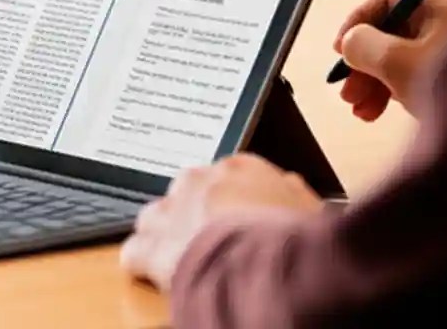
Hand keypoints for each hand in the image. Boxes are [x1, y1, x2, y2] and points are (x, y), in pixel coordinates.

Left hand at [119, 154, 321, 291]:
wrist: (267, 264)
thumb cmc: (295, 239)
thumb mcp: (311, 210)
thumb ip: (294, 193)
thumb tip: (291, 186)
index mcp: (242, 169)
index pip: (229, 175)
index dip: (232, 200)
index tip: (239, 216)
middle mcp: (201, 181)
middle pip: (188, 193)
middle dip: (195, 215)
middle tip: (214, 241)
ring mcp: (172, 212)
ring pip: (156, 218)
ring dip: (166, 235)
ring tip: (184, 258)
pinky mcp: (152, 247)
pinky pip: (136, 253)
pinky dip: (143, 265)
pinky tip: (157, 276)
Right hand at [334, 0, 446, 120]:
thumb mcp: (396, 61)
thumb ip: (363, 45)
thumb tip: (350, 42)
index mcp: (441, 10)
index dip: (358, 20)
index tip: (341, 49)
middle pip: (388, 33)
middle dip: (362, 63)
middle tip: (346, 91)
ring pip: (396, 60)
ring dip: (371, 83)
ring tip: (358, 110)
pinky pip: (411, 80)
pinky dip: (389, 94)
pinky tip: (375, 114)